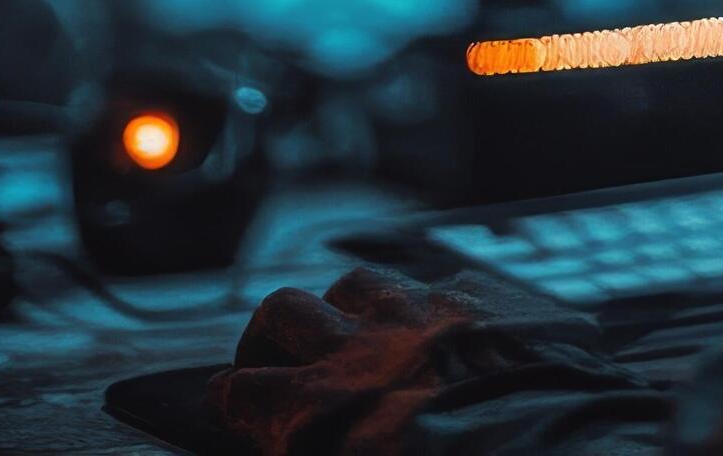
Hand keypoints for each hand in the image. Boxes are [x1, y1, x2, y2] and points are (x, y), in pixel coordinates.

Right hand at [214, 262, 664, 453]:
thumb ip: (331, 450)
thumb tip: (324, 443)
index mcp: (322, 414)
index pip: (243, 391)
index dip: (233, 398)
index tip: (234, 401)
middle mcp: (363, 350)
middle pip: (284, 312)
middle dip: (272, 333)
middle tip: (281, 356)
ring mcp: (427, 316)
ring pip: (358, 283)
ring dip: (349, 306)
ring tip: (357, 332)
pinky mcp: (490, 302)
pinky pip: (441, 286)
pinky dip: (430, 308)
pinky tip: (444, 329)